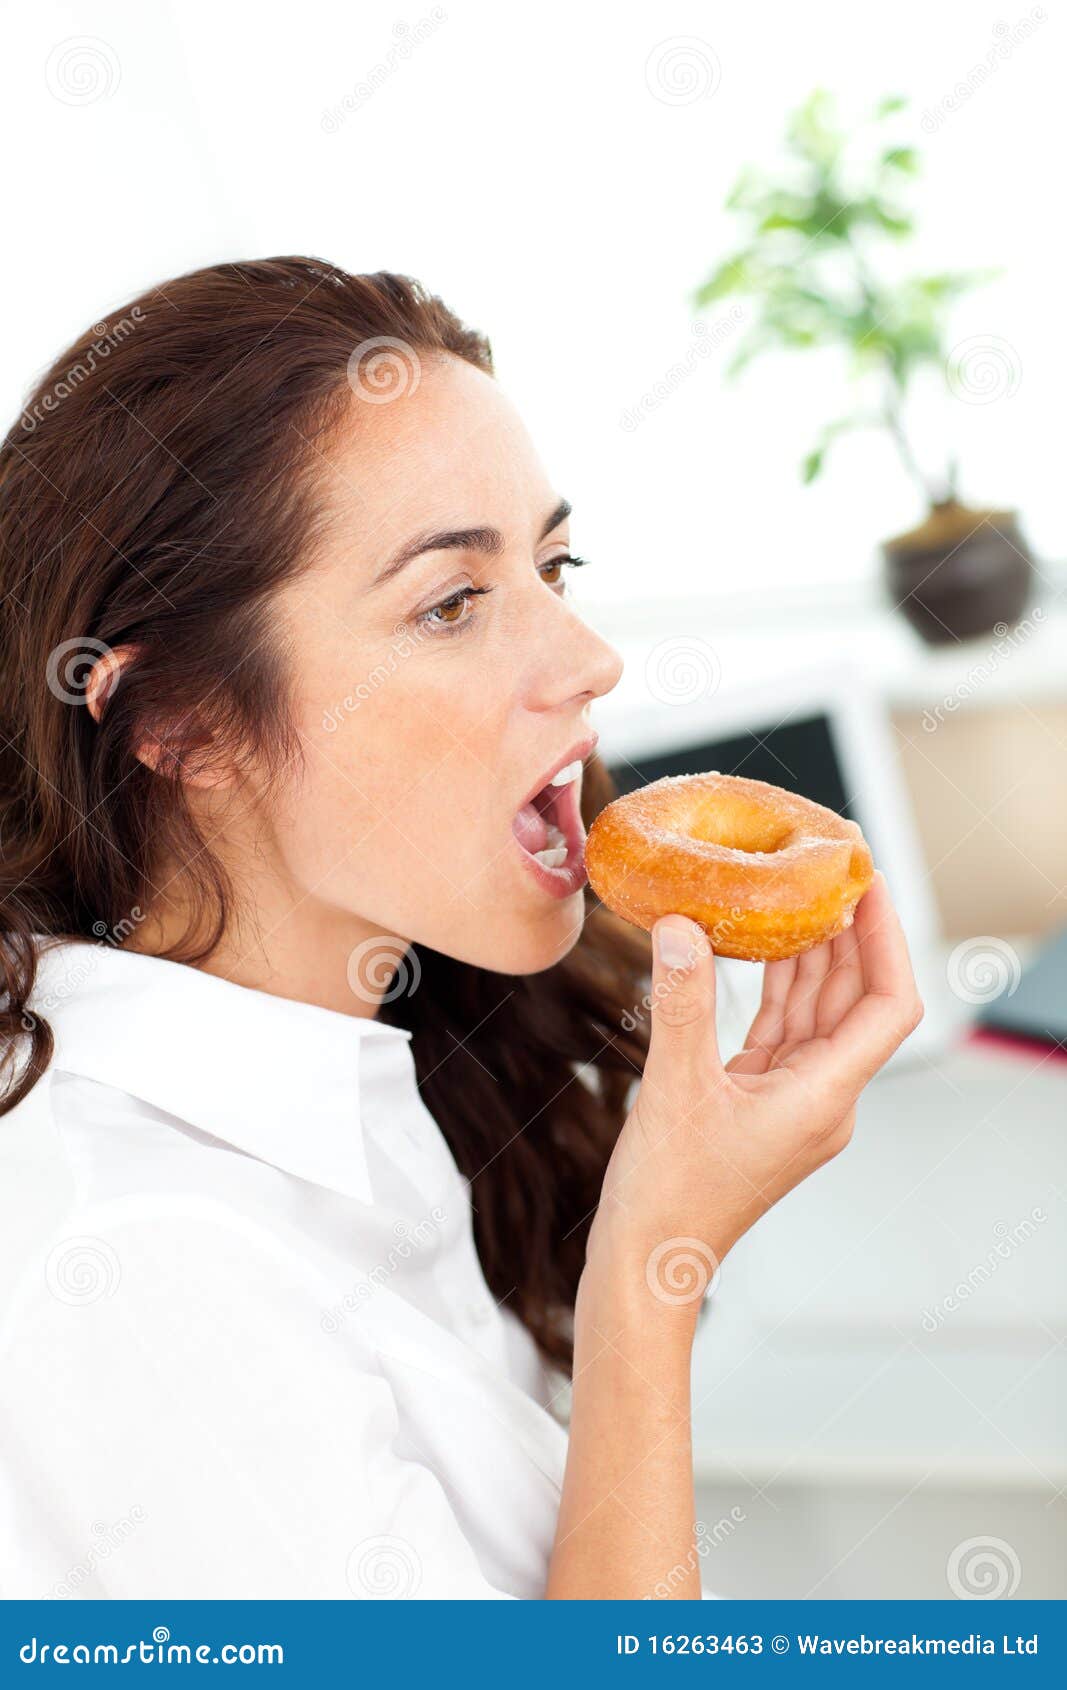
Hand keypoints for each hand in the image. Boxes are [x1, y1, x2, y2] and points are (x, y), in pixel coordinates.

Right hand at [585, 873, 922, 1299]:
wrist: (648, 1261)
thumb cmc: (670, 1197)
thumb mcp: (675, 1088)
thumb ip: (682, 1002)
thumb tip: (682, 928)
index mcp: (824, 1099)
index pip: (888, 1006)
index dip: (888, 941)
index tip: (869, 887)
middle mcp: (821, 1099)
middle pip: (855, 1001)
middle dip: (847, 935)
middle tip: (829, 873)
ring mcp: (792, 1102)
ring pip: (817, 1012)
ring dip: (808, 955)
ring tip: (794, 894)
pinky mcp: (759, 1102)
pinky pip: (781, 1031)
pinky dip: (772, 988)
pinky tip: (755, 948)